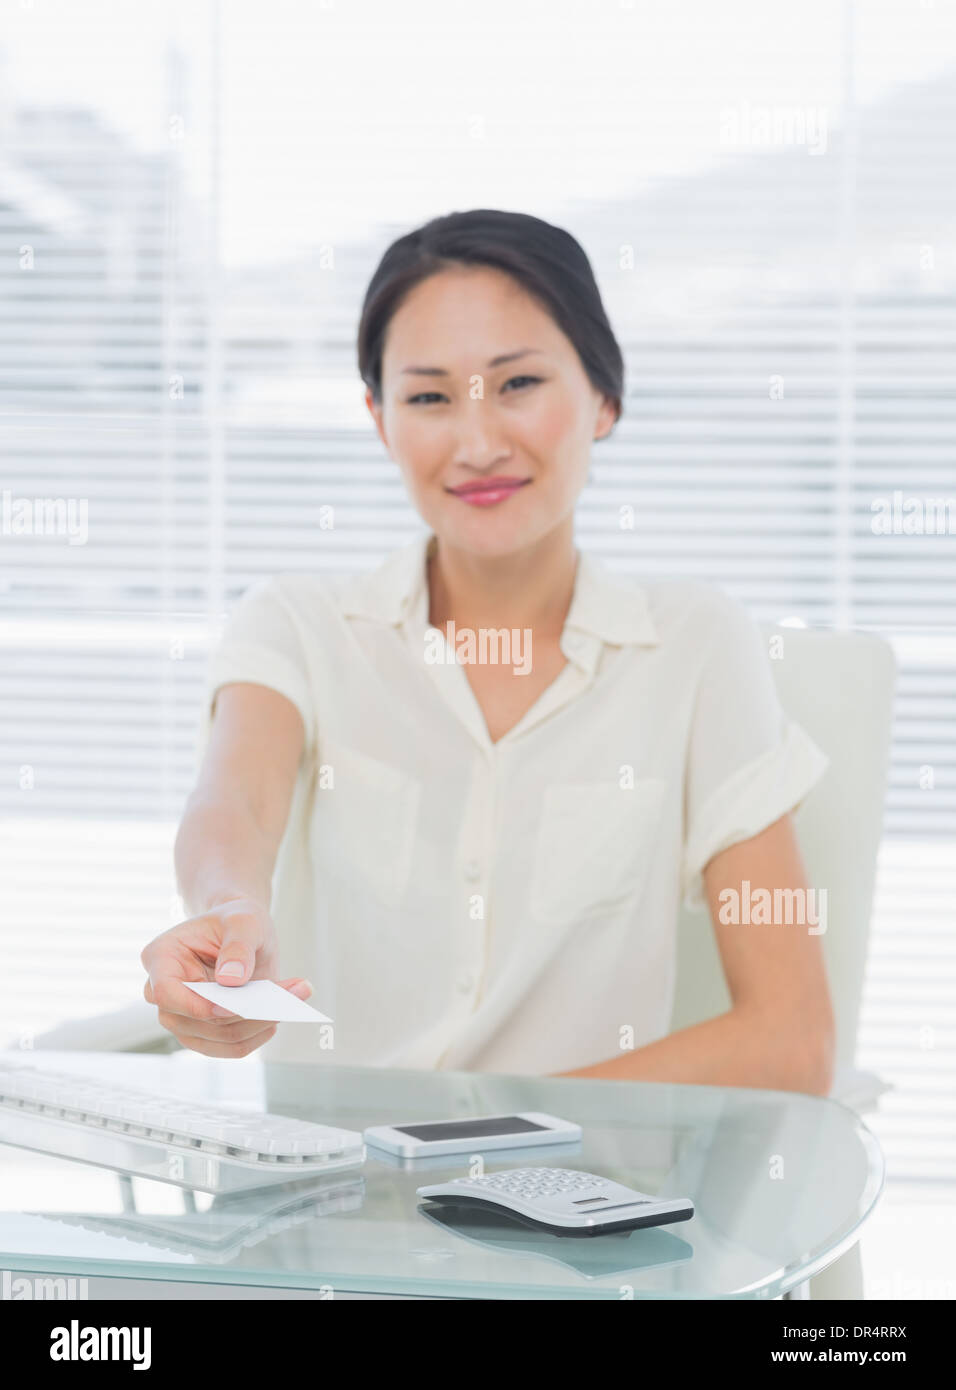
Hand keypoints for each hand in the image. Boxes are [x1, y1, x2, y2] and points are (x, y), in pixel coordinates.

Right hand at [141, 897, 312, 1057]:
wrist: (244, 932)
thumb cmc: (237, 920)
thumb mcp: (244, 920)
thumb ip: (238, 946)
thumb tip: (231, 979)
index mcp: (162, 957)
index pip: (165, 993)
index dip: (195, 1005)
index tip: (231, 1005)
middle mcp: (165, 991)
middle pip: (195, 1021)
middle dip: (241, 1016)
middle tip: (285, 999)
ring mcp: (183, 1015)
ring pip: (216, 1038)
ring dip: (257, 1025)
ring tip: (295, 997)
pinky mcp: (205, 1031)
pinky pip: (229, 1047)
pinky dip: (257, 1034)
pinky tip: (279, 1015)